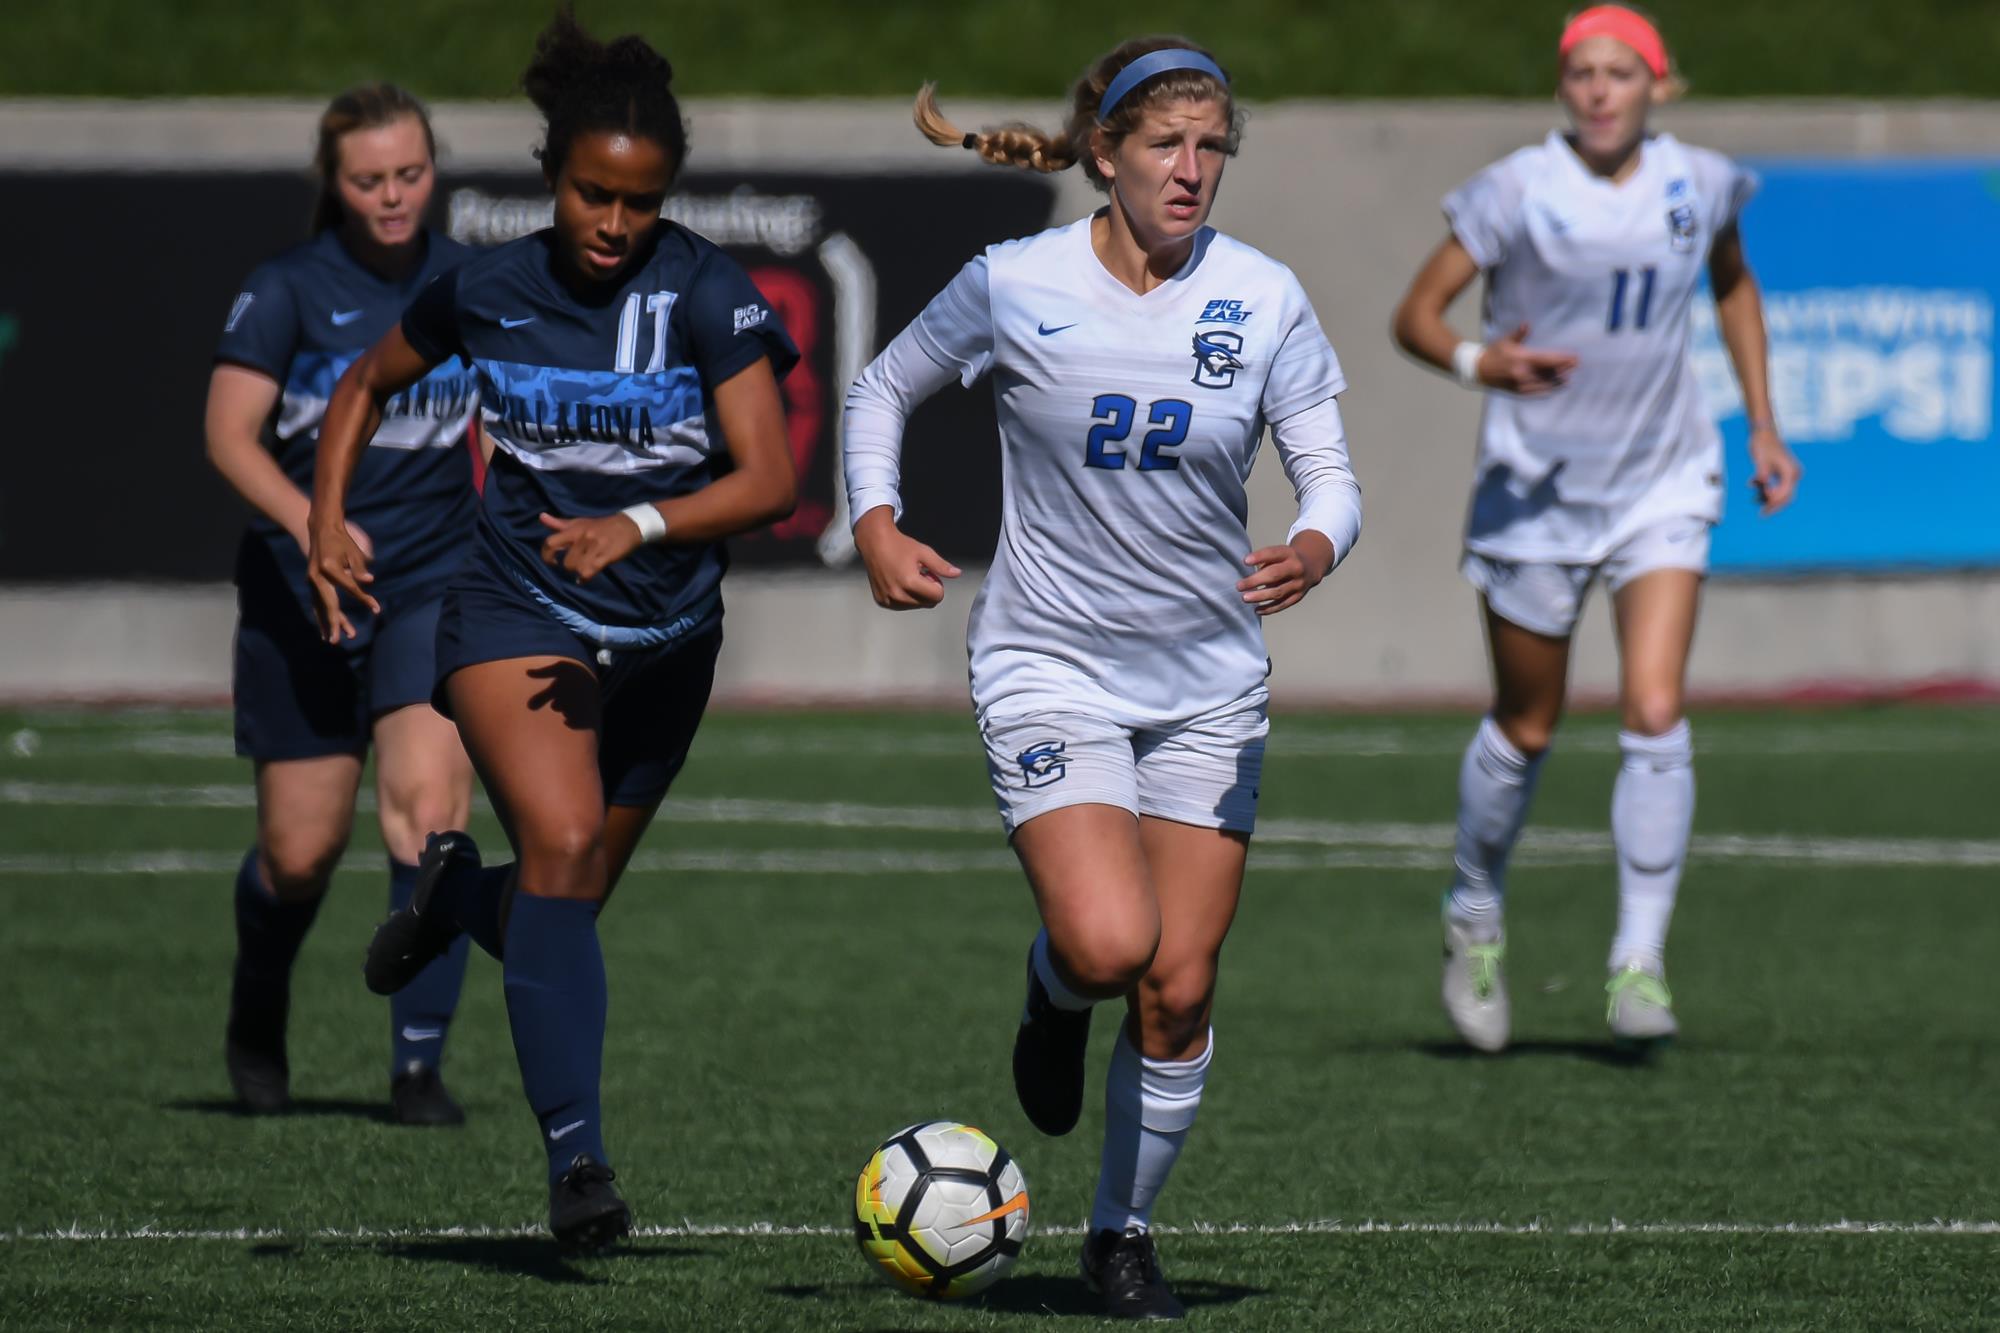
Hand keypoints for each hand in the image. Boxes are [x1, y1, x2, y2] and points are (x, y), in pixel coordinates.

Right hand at [306, 512, 377, 641]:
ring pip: (320, 606)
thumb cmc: (341, 540)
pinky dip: (321, 615)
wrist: (320, 529)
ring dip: (327, 623)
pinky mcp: (312, 582)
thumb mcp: (354, 551)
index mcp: (329, 567)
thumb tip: (369, 581)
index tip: (376, 609)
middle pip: (328, 603)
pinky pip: (317, 602)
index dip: (364, 599)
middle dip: (335, 623)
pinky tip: (325, 628)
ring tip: (334, 640)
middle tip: (338, 641)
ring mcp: (311, 580)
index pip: (350, 588)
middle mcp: (317, 576)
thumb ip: (360, 567)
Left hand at [539, 511, 643, 581]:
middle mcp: (582, 538)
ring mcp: (595, 547)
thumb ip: (560, 524)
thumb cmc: (601, 526)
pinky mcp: (606, 556)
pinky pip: (589, 572)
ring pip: (577, 568)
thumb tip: (541, 517)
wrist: (628, 526)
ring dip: (579, 572)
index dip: (546, 555)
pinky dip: (585, 578)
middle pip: (566, 562)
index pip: (550, 542)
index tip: (552, 562)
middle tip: (575, 565)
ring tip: (583, 569)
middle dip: (569, 567)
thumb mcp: (579, 522)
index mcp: (574, 530)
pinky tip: (585, 578)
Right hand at [853, 507, 960, 609]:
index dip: (937, 584)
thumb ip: (940, 565)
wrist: (874, 543)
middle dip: (927, 590)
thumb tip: (958, 574)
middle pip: (927, 603)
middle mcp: (898, 595)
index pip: (937, 596)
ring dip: (916, 595)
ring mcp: (888, 600)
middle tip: (919, 573)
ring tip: (907, 577)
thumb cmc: (900, 545)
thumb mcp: (923, 552)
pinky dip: (904, 596)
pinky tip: (898, 581)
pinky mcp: (881, 601)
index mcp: (910, 583)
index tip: (929, 573)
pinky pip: (901, 605)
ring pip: (915, 606)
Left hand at [1238, 531, 1335, 616]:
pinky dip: (1269, 608)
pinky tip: (1257, 610)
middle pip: (1275, 575)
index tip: (1245, 561)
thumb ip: (1265, 561)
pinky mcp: (1298, 596)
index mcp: (1289, 554)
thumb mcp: (1279, 553)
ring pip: (1278, 592)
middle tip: (1239, 586)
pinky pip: (1283, 604)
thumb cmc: (1286, 559)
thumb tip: (1247, 575)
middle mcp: (1296, 568)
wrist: (1311, 566)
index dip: (1259, 557)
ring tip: (1245, 598)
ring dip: (1260, 596)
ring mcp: (1298, 583)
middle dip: (1255, 581)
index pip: (1273, 554)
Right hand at [1478, 323, 1578, 394]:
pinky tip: (1555, 387)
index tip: (1573, 357)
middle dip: (1563, 368)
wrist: (1478, 370)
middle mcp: (1522, 373)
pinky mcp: (1517, 391)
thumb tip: (1527, 325)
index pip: (1546, 360)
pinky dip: (1547, 389)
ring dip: (1557, 380)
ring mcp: (1520, 384)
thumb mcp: (1505, 341)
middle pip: (1548, 372)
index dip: (1561, 359)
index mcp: (1520, 359)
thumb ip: (1518, 335)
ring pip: (1544, 383)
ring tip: (1568, 377)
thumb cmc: (1493, 353)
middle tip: (1576, 364)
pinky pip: (1536, 391)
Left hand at [1747, 425, 1801, 515]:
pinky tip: (1752, 483)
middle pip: (1786, 496)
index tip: (1763, 510)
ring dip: (1768, 496)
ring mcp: (1789, 472)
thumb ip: (1763, 478)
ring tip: (1754, 498)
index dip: (1774, 504)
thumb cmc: (1762, 445)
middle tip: (1762, 514)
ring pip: (1780, 491)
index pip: (1785, 495)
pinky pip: (1776, 485)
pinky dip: (1765, 487)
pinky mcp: (1782, 471)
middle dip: (1773, 505)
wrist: (1763, 432)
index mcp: (1791, 472)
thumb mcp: (1760, 463)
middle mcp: (1793, 473)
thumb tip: (1765, 491)